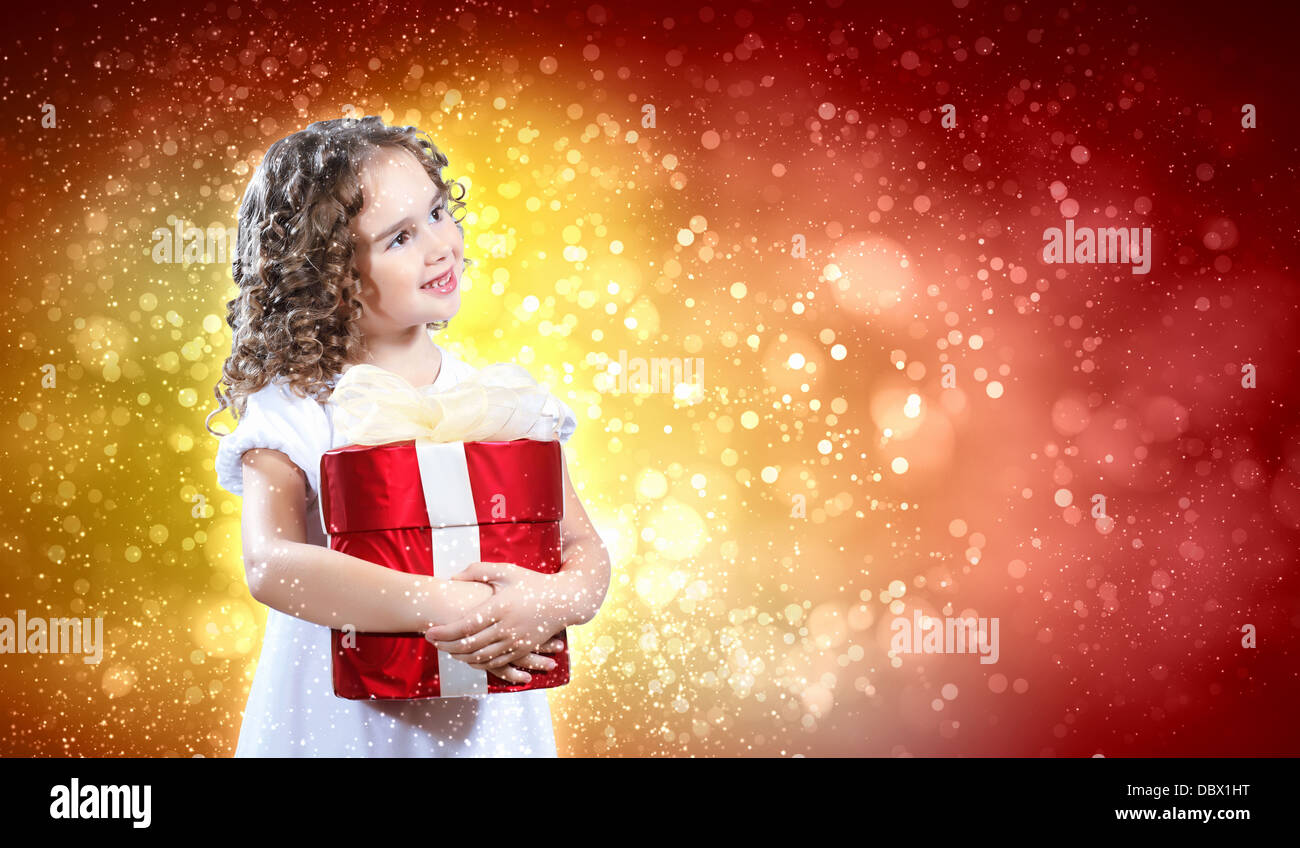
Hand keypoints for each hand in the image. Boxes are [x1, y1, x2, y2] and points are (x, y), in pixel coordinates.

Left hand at [424, 561, 569, 677]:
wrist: (565, 601)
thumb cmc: (533, 583)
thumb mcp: (508, 571)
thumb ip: (479, 570)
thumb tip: (454, 576)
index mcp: (501, 607)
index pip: (465, 626)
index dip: (444, 632)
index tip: (429, 631)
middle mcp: (507, 628)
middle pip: (469, 645)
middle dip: (446, 646)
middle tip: (432, 642)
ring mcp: (516, 642)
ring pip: (480, 658)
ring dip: (460, 657)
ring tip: (446, 650)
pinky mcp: (522, 650)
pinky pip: (496, 663)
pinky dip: (478, 663)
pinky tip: (468, 657)